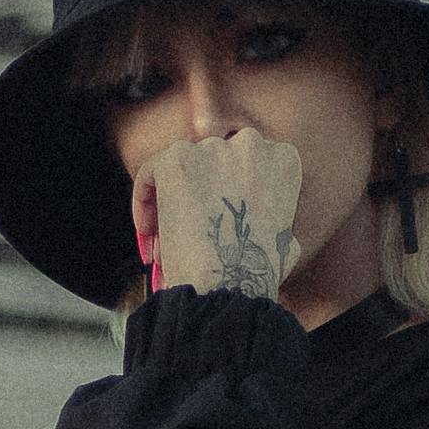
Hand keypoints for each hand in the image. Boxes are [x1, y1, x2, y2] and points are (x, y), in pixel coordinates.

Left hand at [140, 127, 305, 302]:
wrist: (228, 284)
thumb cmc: (256, 273)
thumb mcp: (284, 240)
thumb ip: (275, 217)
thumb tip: (263, 222)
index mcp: (283, 159)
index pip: (247, 163)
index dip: (228, 193)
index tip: (218, 221)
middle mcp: (251, 143)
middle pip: (212, 162)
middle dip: (199, 194)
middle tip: (190, 230)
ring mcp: (213, 147)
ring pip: (181, 168)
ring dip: (172, 202)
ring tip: (168, 243)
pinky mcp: (176, 159)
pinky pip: (151, 172)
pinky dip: (144, 200)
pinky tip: (148, 232)